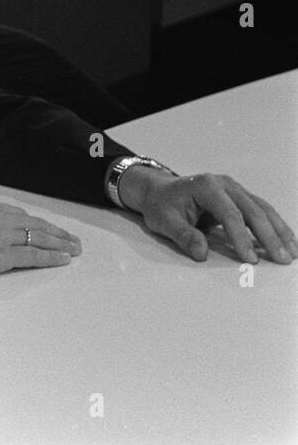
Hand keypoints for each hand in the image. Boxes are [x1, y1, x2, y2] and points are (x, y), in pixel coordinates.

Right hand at [0, 197, 81, 274]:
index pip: (19, 214)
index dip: (37, 223)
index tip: (47, 228)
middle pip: (35, 223)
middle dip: (56, 232)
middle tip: (72, 239)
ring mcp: (1, 235)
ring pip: (41, 237)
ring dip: (61, 244)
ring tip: (75, 249)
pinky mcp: (2, 254)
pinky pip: (34, 255)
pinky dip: (52, 257)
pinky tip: (63, 259)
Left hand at [125, 170, 295, 263]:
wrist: (160, 191)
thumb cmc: (162, 205)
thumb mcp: (164, 221)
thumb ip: (183, 236)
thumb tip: (201, 253)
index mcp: (206, 186)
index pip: (230, 214)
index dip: (241, 238)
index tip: (249, 260)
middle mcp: (225, 184)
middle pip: (253, 211)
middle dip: (269, 236)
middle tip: (281, 259)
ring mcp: (235, 189)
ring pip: (263, 210)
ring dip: (279, 232)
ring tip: (291, 253)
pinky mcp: (240, 197)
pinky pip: (262, 211)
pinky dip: (275, 226)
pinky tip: (286, 242)